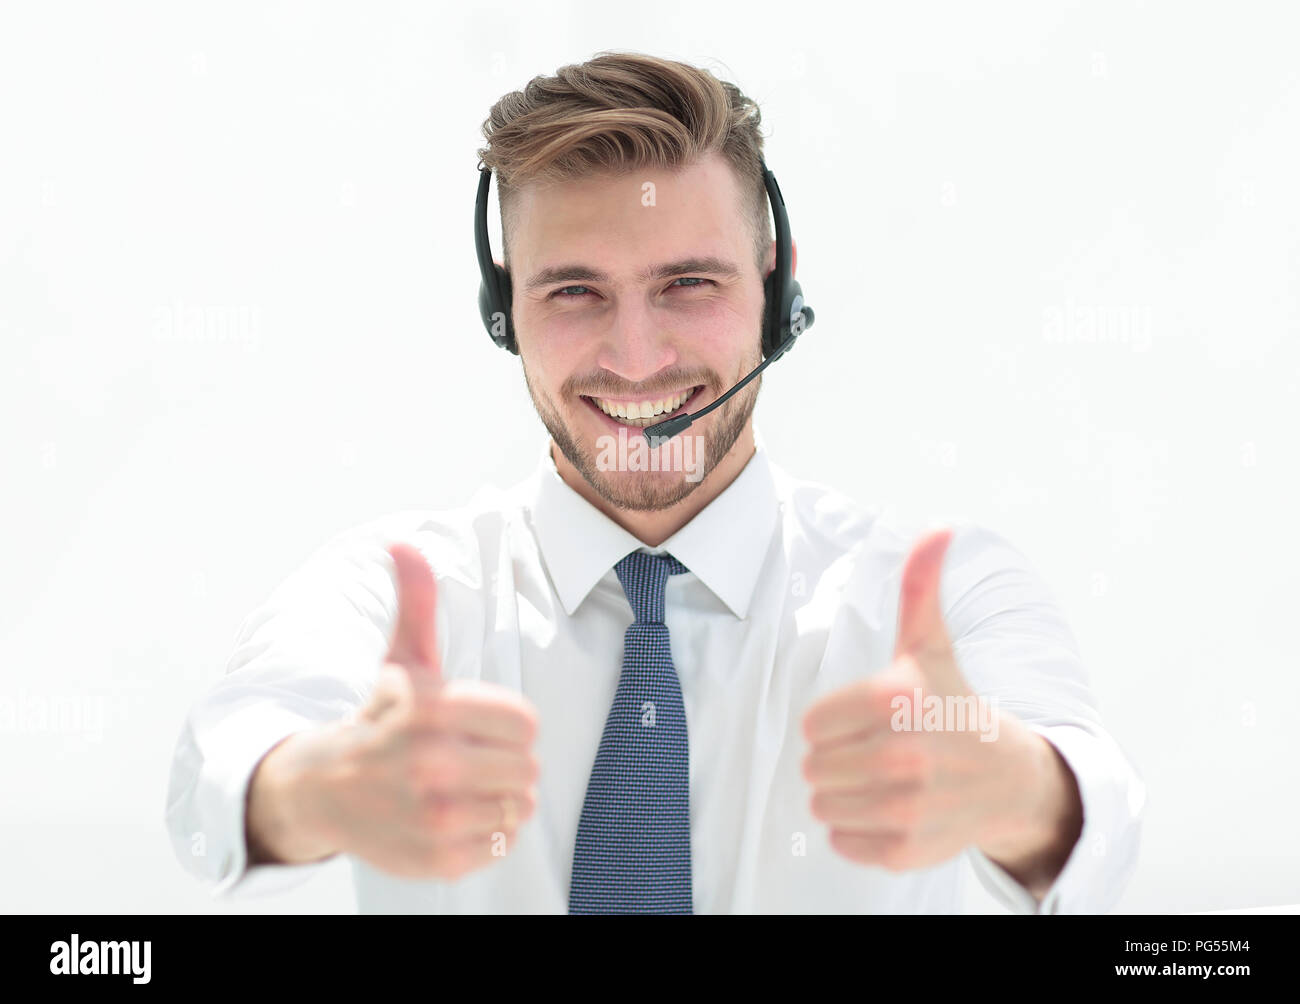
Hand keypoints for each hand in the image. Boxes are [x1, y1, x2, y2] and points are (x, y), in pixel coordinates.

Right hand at [294, 543, 541, 880]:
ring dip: (497, 798)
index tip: (475, 724)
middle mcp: (432, 763)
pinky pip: (500, 843)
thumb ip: (414, 602)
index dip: (506, 723)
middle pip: (527, 766)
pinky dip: (484, 835)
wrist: (321, 790)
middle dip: (503, 761)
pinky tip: (450, 818)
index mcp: (432, 709)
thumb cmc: (378, 719)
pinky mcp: (438, 858)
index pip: (526, 723)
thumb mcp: (399, 659)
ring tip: (459, 787)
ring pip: (519, 806)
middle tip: (465, 757)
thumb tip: (402, 544)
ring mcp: (435, 816)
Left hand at [800, 528, 1052, 873]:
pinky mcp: (908, 849)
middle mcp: (905, 754)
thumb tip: (937, 528)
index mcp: (899, 698)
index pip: (812, 725)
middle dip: (836, 759)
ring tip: (881, 779)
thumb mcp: (933, 646)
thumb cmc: (955, 705)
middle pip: (814, 767)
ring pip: (824, 805)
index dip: (832, 722)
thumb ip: (920, 588)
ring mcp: (908, 806)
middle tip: (875, 750)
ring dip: (843, 795)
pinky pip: (843, 843)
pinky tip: (889, 809)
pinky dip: (855, 832)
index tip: (865, 719)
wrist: (1009, 778)